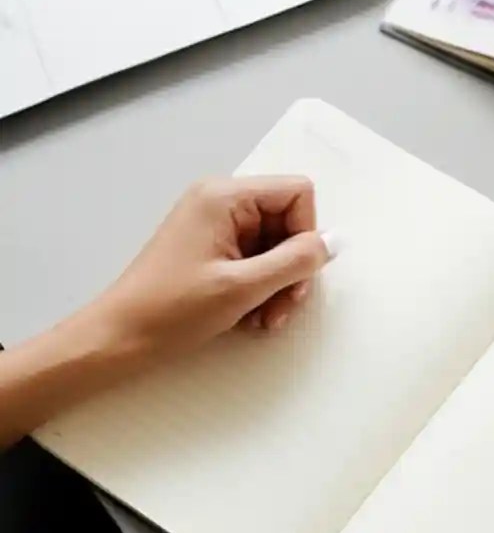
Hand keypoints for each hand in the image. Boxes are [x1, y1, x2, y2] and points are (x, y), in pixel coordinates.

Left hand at [86, 176, 329, 365]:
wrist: (118, 339)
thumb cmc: (173, 310)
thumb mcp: (244, 287)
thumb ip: (296, 261)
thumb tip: (335, 242)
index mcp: (225, 196)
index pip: (297, 193)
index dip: (307, 234)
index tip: (295, 274)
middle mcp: (220, 201)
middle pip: (288, 222)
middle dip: (292, 269)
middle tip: (281, 309)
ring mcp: (214, 225)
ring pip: (275, 247)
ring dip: (278, 286)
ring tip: (264, 319)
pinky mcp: (210, 248)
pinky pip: (255, 260)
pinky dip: (260, 289)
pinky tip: (250, 316)